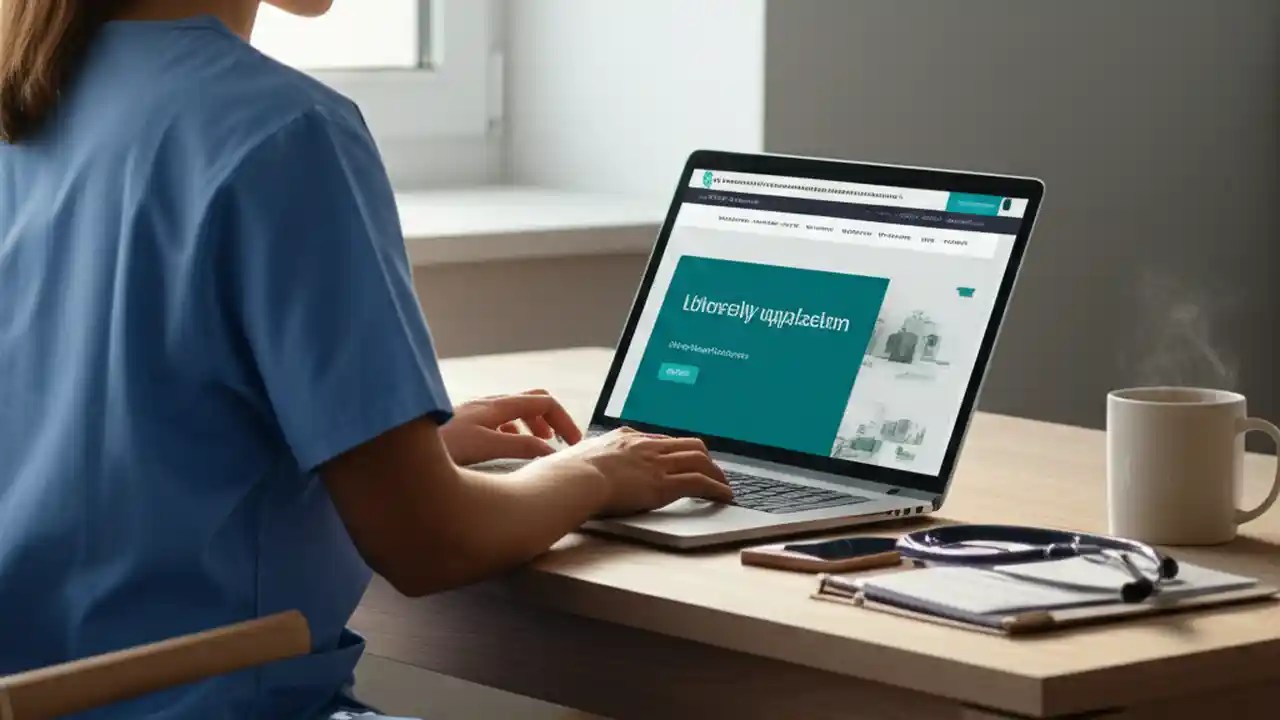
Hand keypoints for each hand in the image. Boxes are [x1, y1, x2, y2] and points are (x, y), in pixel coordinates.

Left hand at [440, 390, 583, 465]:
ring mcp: (475, 413)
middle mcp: (487, 404)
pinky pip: (499, 421)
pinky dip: (515, 432)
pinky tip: (509, 449)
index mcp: (496, 406)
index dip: (565, 420)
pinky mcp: (464, 424)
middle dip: (552, 419)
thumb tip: (550, 451)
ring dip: (534, 426)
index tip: (575, 444)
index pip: (544, 401)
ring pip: (515, 412)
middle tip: (563, 443)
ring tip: (541, 447)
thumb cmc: (438, 446)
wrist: (394, 445)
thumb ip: (519, 449)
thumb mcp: (484, 447)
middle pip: (532, 400)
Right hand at [532, 428, 731, 515]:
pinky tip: (724, 496)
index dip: (672, 451)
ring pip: (698, 459)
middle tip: (710, 469)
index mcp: (622, 438)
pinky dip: (717, 488)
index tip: (678, 459)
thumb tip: (558, 473)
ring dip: (715, 472)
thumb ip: (575, 465)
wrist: (570, 481)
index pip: (657, 440)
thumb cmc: (562, 477)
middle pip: (684, 444)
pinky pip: (700, 482)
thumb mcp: (569, 463)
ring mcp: (654, 463)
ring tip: (723, 484)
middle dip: (701, 456)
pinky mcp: (663, 484)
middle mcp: (643, 446)